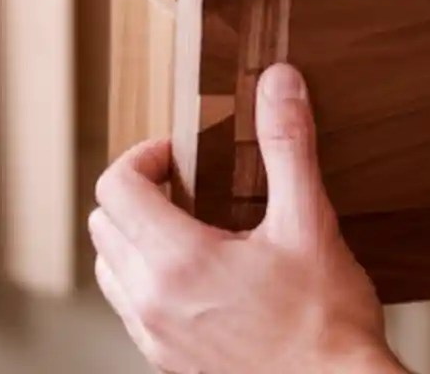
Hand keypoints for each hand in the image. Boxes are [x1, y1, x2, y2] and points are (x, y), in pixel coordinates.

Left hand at [90, 64, 403, 373]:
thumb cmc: (326, 321)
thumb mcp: (310, 222)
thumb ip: (288, 145)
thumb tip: (278, 82)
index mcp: (178, 260)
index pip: (115, 187)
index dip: (142, 157)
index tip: (177, 155)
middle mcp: (152, 302)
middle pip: (103, 224)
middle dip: (137, 193)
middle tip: (184, 185)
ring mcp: (156, 338)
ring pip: (110, 270)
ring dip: (135, 238)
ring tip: (189, 228)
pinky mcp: (168, 363)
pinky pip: (131, 309)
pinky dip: (147, 281)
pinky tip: (199, 277)